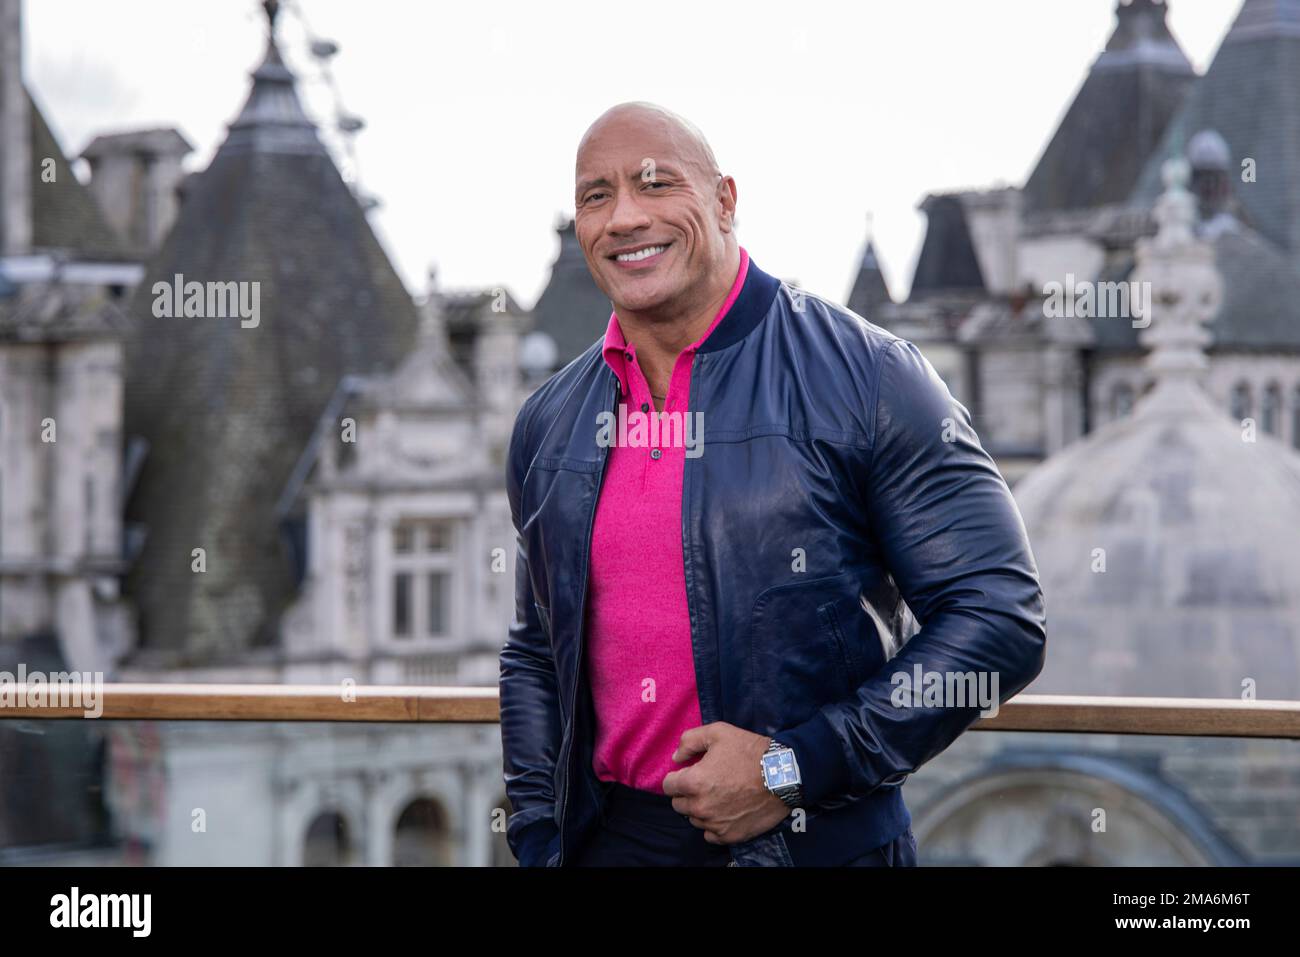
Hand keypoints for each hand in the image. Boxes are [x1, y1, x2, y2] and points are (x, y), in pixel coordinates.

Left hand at [661, 722, 790, 844]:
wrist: (783, 775)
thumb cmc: (750, 751)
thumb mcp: (718, 732)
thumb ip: (689, 741)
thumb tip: (676, 758)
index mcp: (694, 782)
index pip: (668, 786)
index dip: (677, 777)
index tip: (689, 773)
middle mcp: (701, 807)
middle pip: (679, 805)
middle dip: (687, 793)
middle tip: (705, 783)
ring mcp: (715, 824)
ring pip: (694, 819)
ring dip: (700, 809)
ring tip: (718, 796)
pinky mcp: (730, 836)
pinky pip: (710, 834)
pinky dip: (714, 825)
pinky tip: (725, 811)